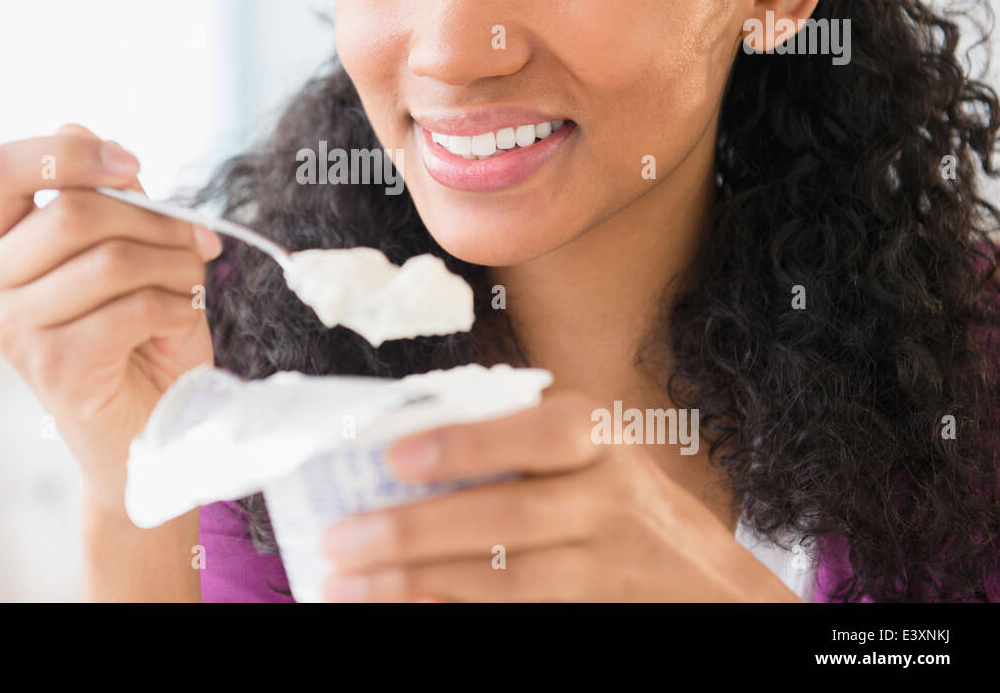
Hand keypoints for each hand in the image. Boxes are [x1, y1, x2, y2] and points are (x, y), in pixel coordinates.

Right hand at [0, 123, 221, 517]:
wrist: (147, 432)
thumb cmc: (138, 338)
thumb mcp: (128, 252)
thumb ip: (104, 198)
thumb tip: (74, 125)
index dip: (69, 154)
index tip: (133, 164)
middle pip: (72, 210)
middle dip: (156, 221)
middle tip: (200, 242)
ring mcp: (9, 330)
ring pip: (110, 257)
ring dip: (176, 268)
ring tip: (190, 289)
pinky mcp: (51, 367)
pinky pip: (132, 308)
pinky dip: (175, 309)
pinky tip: (174, 328)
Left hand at [318, 390, 802, 601]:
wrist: (711, 587)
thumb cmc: (625, 503)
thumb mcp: (590, 453)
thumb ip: (516, 440)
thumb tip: (400, 439)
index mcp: (600, 441)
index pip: (541, 433)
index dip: (468, 444)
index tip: (397, 457)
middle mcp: (611, 503)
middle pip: (509, 518)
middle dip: (416, 531)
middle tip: (341, 537)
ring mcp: (608, 570)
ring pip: (507, 583)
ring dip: (420, 585)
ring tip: (350, 583)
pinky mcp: (593, 618)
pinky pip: (516, 619)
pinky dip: (453, 614)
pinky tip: (405, 609)